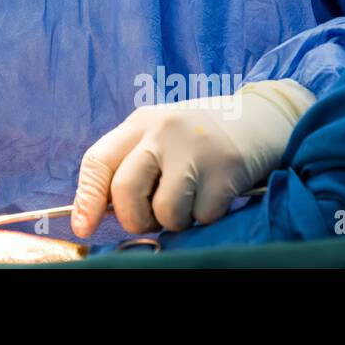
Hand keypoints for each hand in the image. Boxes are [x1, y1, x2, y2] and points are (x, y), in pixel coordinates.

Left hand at [71, 80, 314, 237]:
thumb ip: (132, 164)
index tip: (83, 227)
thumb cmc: (200, 137)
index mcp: (139, 123)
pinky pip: (202, 216)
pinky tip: (215, 194)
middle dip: (135, 218)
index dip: (86, 198)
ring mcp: (195, 148)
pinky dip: (206, 216)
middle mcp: (163, 130)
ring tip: (189, 201)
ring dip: (175, 221)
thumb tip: (101, 211)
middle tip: (151, 218)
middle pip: (126, 190)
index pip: (98, 160)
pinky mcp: (226, 167)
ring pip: (165, 211)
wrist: (261, 117)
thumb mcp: (160, 137)